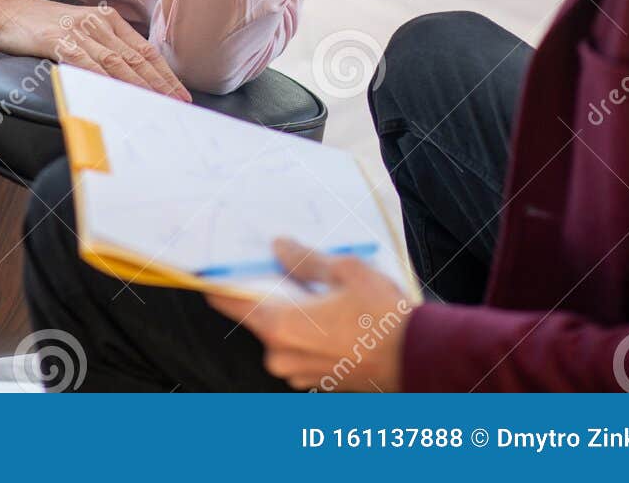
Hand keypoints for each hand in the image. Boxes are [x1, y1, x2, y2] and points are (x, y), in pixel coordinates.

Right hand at [0, 0, 190, 100]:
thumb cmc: (43, 24)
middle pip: (136, 58)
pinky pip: (86, 64)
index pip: (144, 50)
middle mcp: (98, 23)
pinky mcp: (58, 41)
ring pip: (117, 62)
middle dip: (161, 84)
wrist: (6, 9)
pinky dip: (104, 80)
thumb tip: (127, 74)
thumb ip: (103, 45)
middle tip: (179, 105)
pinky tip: (116, 95)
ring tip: (157, 105)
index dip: (164, 73)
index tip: (181, 93)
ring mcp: (79, 31)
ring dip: (140, 86)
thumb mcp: (81, 29)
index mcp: (107, 19)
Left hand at [207, 239, 410, 390]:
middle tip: (281, 263)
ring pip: (280, 332)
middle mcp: (281, 356)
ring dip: (291, 312)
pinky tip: (330, 313)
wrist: (418, 360)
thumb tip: (278, 246)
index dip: (220, 281)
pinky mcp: (314, 382)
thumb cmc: (382, 315)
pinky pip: (297, 349)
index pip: (230, 302)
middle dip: (268, 290)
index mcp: (281, 328)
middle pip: (258, 315)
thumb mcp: (345, 271)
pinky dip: (305, 331)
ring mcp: (297, 373)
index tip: (209, 264)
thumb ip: (305, 260)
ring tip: (318, 288)